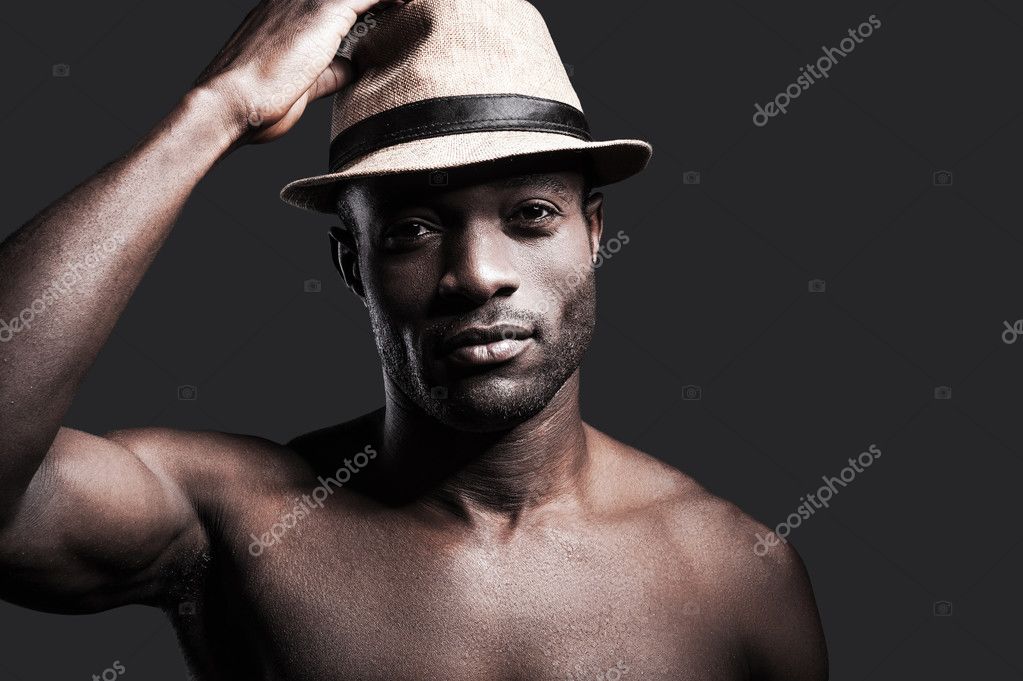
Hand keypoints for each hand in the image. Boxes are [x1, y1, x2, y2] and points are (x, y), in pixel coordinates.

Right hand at [193, 0, 402, 145]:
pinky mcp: (322, 12)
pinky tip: (406, 0)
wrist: (230, 103)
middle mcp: (291, 1)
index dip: (357, 6)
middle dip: (371, 0)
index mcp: (281, 15)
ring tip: (407, 1)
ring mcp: (305, 3)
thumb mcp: (303, 84)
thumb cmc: (257, 103)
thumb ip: (329, 72)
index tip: (382, 10)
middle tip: (399, 4)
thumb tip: (350, 69)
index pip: (329, 2)